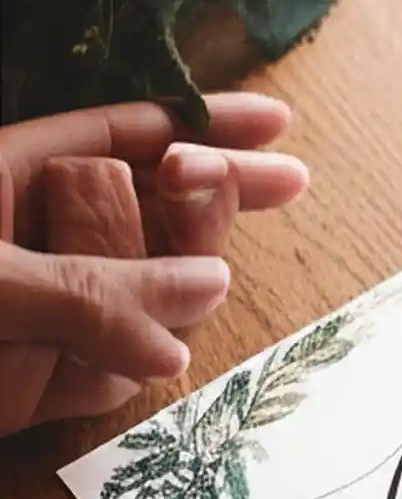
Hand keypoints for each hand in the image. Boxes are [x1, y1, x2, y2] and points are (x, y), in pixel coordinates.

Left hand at [0, 94, 308, 435]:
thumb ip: (89, 287)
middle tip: (244, 206)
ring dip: (154, 303)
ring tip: (111, 326)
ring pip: (159, 294)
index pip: (130, 137)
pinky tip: (83, 370)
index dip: (205, 127)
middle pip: (161, 213)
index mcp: (13, 178)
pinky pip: (119, 365)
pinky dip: (108, 370)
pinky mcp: (49, 371)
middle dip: (201, 214)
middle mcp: (48, 236)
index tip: (278, 127)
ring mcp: (57, 305)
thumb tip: (209, 291)